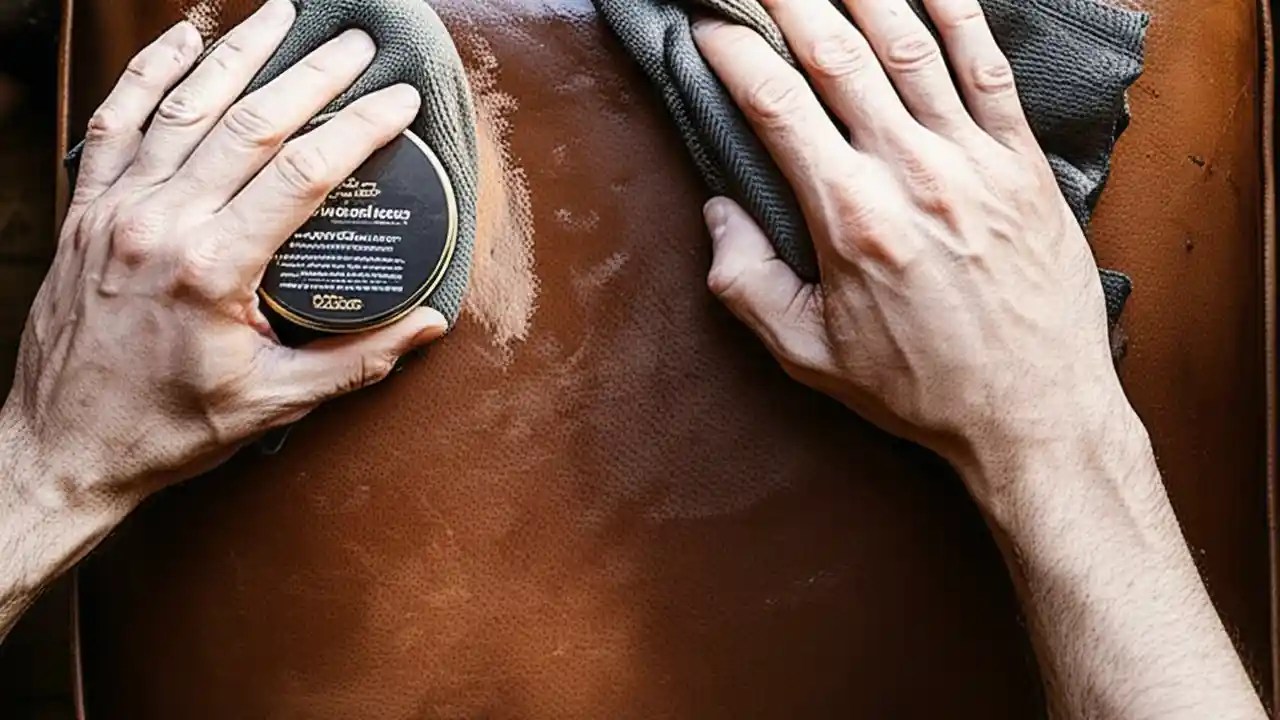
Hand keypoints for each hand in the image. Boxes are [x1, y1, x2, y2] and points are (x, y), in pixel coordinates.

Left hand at [3, 0, 445, 507]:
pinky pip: (115, 122)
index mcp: (213, 269)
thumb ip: (357, 360)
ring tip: (280, 14)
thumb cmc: (168, 427)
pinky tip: (180, 40)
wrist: (62, 446)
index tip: (398, 101)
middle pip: (249, 122)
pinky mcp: (86, 212)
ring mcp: (116, 211)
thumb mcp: (274, 401)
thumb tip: (428, 325)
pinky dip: (147, 74)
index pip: (303, 173)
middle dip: (311, 73)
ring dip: (236, 53)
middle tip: (354, 42)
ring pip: (183, 106)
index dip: (359, 127)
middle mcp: (161, 224)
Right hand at [695, 0, 1127, 484]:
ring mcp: (973, 161)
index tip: (707, 28)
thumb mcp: (809, 355)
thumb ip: (748, 282)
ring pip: (910, 44)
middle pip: (837, 54)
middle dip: (788, 2)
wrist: (1033, 414)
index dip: (733, 53)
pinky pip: (988, 68)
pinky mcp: (1023, 163)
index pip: (775, 104)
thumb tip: (718, 212)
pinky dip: (958, 14)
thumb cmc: (920, 389)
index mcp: (849, 219)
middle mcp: (910, 174)